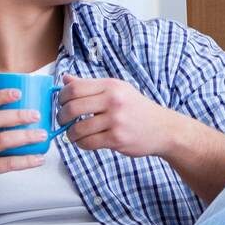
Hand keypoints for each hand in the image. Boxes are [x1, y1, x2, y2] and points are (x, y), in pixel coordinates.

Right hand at [0, 87, 48, 208]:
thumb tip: (13, 116)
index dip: (0, 95)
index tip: (18, 93)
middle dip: (18, 115)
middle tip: (35, 115)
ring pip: (3, 140)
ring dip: (26, 136)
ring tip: (41, 134)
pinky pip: (8, 163)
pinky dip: (26, 160)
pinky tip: (38, 159)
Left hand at [57, 73, 177, 157]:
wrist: (162, 128)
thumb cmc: (137, 109)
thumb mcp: (117, 90)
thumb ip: (90, 86)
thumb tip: (65, 80)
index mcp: (110, 85)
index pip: (74, 88)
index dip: (61, 97)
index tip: (62, 104)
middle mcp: (113, 100)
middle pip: (73, 108)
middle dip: (62, 117)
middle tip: (63, 121)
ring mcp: (115, 120)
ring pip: (78, 128)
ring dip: (70, 134)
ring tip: (73, 134)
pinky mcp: (117, 139)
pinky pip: (88, 143)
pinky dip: (81, 144)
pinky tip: (84, 141)